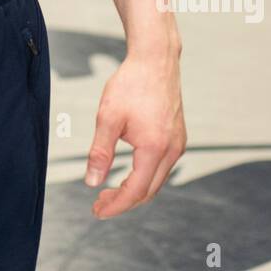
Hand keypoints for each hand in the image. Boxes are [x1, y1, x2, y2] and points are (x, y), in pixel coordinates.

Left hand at [85, 45, 185, 217]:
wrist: (155, 59)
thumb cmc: (131, 84)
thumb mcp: (108, 117)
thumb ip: (100, 152)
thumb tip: (92, 182)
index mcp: (154, 148)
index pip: (135, 191)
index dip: (116, 205)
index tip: (97, 211)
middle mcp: (172, 150)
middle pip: (149, 191)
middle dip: (123, 201)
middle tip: (99, 203)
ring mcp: (178, 143)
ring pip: (157, 180)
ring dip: (134, 189)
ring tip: (109, 190)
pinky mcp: (178, 137)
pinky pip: (162, 166)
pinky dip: (145, 176)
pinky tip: (128, 171)